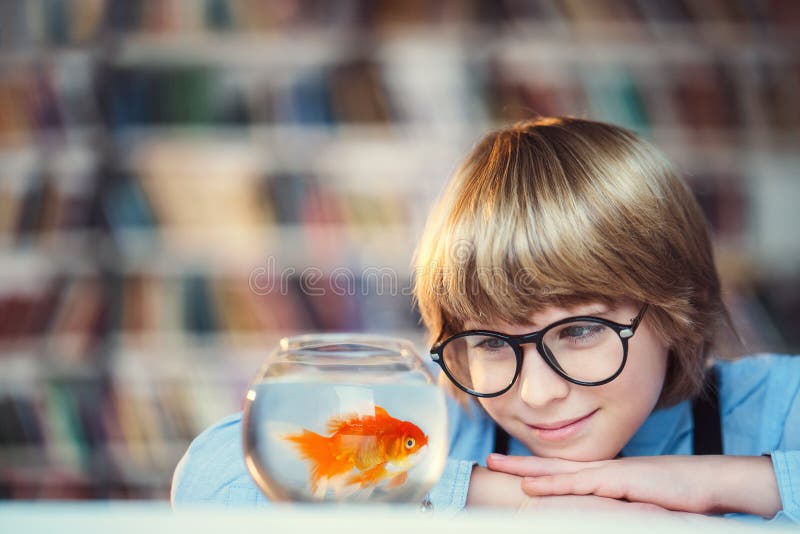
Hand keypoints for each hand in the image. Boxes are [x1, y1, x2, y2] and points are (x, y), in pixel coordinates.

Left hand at [467, 466, 696, 517]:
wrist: (709, 483)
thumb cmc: (678, 496)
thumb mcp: (639, 504)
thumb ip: (616, 506)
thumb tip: (598, 514)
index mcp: (604, 476)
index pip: (561, 472)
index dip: (534, 470)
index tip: (508, 468)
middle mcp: (602, 470)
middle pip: (552, 466)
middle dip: (518, 464)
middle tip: (489, 460)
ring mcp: (610, 473)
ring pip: (559, 472)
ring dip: (526, 470)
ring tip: (497, 465)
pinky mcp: (620, 481)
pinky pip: (581, 484)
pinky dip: (553, 485)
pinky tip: (532, 488)